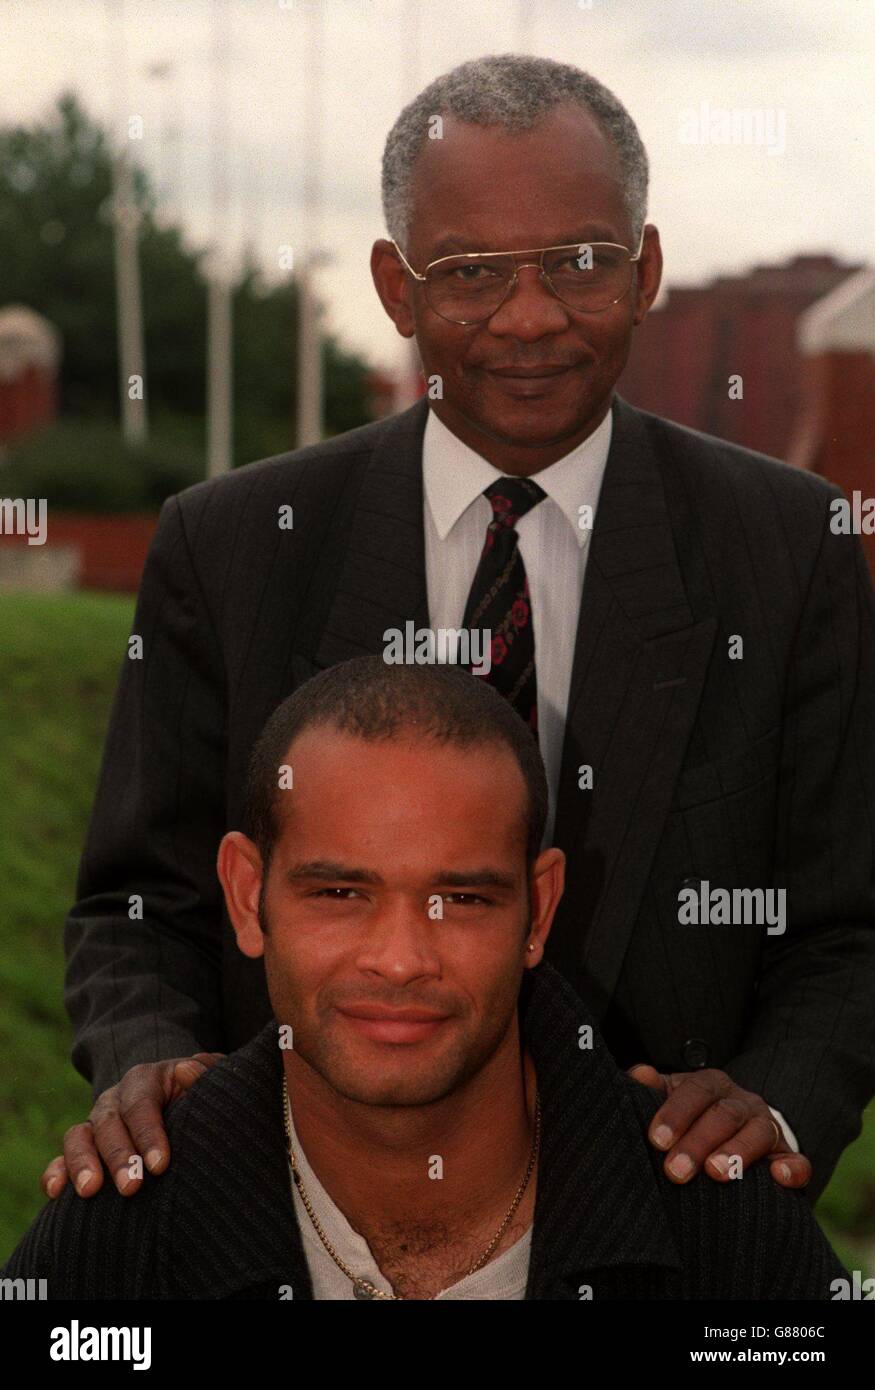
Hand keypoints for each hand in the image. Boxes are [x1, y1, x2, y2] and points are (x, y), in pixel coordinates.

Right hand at [40, 1052, 225, 1199]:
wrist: (180, 1104)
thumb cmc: (200, 1097)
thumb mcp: (209, 1081)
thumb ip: (205, 1073)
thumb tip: (187, 1070)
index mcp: (145, 1079)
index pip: (142, 1103)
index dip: (149, 1133)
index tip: (161, 1165)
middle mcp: (115, 1099)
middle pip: (108, 1123)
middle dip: (118, 1156)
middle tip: (131, 1187)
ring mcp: (96, 1123)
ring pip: (78, 1137)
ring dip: (82, 1163)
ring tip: (90, 1191)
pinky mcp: (83, 1149)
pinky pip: (61, 1158)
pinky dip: (56, 1173)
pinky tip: (57, 1194)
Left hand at [627, 1064, 811, 1187]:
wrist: (734, 1130)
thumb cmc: (691, 1118)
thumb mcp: (671, 1099)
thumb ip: (653, 1090)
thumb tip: (638, 1076)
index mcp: (712, 1085)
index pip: (696, 1091)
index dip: (676, 1113)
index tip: (657, 1140)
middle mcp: (742, 1101)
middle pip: (724, 1114)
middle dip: (698, 1142)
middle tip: (676, 1171)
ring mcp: (767, 1127)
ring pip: (759, 1133)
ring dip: (737, 1152)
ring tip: (716, 1173)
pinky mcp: (787, 1156)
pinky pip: (798, 1161)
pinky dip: (793, 1168)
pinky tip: (780, 1177)